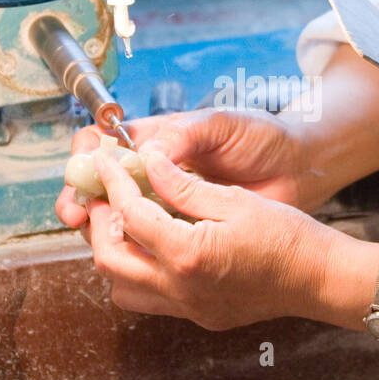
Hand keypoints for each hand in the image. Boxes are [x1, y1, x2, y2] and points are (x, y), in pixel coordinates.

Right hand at [55, 108, 320, 231]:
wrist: (301, 171)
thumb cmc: (262, 138)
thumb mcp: (222, 125)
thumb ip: (184, 135)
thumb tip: (145, 154)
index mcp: (155, 143)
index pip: (103, 146)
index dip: (85, 159)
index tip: (82, 173)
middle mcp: (152, 178)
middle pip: (99, 191)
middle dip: (81, 201)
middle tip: (78, 214)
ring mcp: (166, 211)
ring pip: (117, 224)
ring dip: (100, 230)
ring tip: (98, 232)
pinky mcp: (184, 240)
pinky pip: (149, 250)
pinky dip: (134, 254)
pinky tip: (132, 254)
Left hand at [82, 144, 341, 329]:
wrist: (320, 279)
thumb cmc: (287, 236)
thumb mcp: (234, 199)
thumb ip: (183, 185)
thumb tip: (148, 163)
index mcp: (188, 255)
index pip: (130, 215)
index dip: (113, 183)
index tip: (106, 163)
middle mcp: (180, 289)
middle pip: (110, 259)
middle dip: (99, 223)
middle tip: (103, 194)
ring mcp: (188, 309)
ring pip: (123, 287)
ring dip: (114, 253)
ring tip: (124, 222)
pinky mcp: (199, 316)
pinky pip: (150, 299)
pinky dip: (139, 271)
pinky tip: (154, 246)